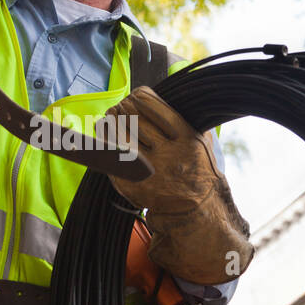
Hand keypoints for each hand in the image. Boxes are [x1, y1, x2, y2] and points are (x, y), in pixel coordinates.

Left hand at [106, 86, 253, 284]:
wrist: (195, 209)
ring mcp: (147, 173)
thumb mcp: (202, 140)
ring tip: (112, 117)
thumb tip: (149, 97)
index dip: (139, 96)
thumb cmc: (196, 168)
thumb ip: (184, 119)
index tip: (136, 96)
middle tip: (122, 107)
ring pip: (118, 135)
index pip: (152, 107)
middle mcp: (167, 156)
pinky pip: (108, 157)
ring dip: (111, 121)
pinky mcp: (131, 186)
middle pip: (132, 119)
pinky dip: (102, 141)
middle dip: (124, 108)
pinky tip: (105, 134)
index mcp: (186, 140)